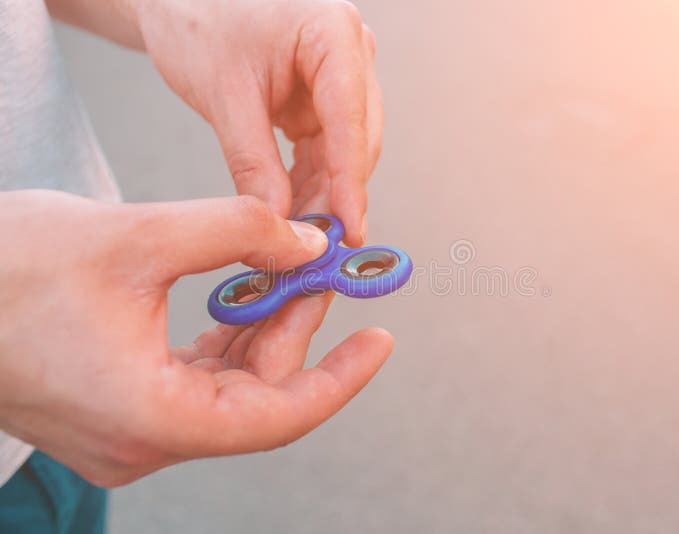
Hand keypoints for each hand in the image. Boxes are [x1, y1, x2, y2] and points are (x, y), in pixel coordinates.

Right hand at [0, 190, 392, 485]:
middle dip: (296, 326)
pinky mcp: (117, 406)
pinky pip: (193, 378)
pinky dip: (225, 336)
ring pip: (227, 384)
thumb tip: (303, 242)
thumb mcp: (139, 235)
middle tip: (325, 268)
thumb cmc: (7, 270)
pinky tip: (244, 290)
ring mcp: (129, 429)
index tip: (379, 341)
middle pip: (256, 392)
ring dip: (261, 326)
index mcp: (154, 420)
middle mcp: (145, 441)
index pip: (279, 417)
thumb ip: (237, 231)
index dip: (340, 377)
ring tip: (289, 268)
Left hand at [133, 0, 382, 245]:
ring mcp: (339, 75)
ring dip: (323, 192)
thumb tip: (279, 221)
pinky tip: (293, 209)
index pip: (351, 119)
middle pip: (358, 139)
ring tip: (297, 233)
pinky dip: (310, 180)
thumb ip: (254, 162)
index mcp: (332, 34)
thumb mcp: (224, 94)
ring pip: (345, 150)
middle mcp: (348, 52)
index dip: (350, 181)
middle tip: (313, 243)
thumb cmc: (196, 17)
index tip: (348, 230)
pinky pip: (325, 148)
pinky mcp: (321, 97)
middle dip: (336, 193)